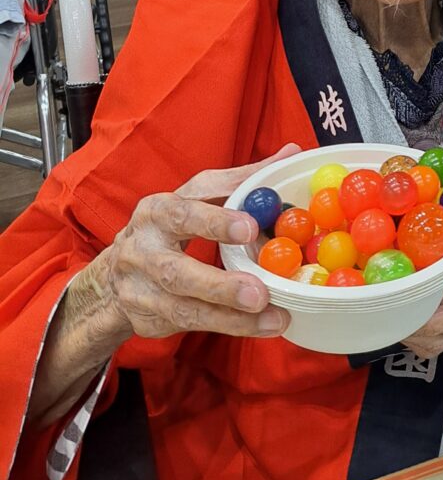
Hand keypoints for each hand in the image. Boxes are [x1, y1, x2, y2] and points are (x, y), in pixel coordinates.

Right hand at [84, 144, 302, 344]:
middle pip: (178, 271)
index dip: (215, 221)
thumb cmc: (169, 227)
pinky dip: (228, 326)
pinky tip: (258, 326)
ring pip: (185, 306)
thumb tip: (291, 153)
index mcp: (157, 210)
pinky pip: (191, 324)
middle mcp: (143, 250)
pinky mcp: (150, 318)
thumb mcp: (197, 197)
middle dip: (219, 284)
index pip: (184, 212)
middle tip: (259, 291)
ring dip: (231, 316)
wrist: (114, 276)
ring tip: (271, 316)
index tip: (250, 228)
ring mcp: (142, 290)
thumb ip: (241, 180)